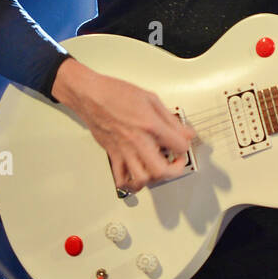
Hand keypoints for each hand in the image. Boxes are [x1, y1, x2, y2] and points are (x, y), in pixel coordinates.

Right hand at [51, 58, 195, 190]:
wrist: (91, 95)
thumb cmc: (116, 93)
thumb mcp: (151, 99)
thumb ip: (171, 119)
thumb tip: (186, 132)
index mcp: (150, 125)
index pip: (178, 146)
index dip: (185, 147)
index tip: (183, 144)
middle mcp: (138, 141)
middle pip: (162, 171)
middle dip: (174, 169)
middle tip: (175, 161)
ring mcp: (124, 151)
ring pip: (142, 179)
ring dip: (154, 178)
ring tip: (157, 169)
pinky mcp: (112, 155)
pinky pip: (121, 179)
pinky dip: (130, 184)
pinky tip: (137, 178)